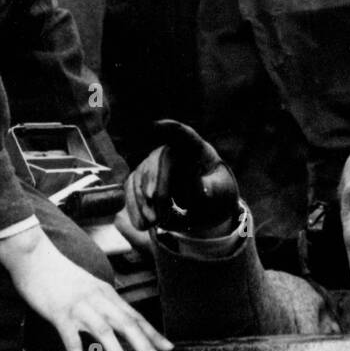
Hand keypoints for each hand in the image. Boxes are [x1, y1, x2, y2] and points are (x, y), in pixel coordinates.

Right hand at [0, 223, 171, 350]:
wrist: (34, 255)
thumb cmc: (58, 273)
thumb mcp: (87, 286)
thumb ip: (101, 302)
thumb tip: (113, 320)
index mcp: (106, 293)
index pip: (135, 315)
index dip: (152, 333)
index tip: (168, 348)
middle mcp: (97, 299)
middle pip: (126, 324)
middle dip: (145, 346)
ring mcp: (79, 306)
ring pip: (104, 331)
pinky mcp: (59, 313)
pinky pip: (71, 339)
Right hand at [124, 119, 239, 236]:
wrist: (207, 207)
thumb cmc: (216, 196)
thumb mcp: (218, 196)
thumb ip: (204, 189)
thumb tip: (187, 177)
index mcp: (197, 150)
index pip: (182, 134)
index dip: (169, 128)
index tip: (157, 125)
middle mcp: (172, 151)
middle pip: (158, 160)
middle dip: (156, 187)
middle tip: (160, 215)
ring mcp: (154, 163)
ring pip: (141, 175)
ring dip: (144, 201)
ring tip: (155, 223)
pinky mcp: (141, 179)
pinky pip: (131, 189)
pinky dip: (134, 207)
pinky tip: (143, 224)